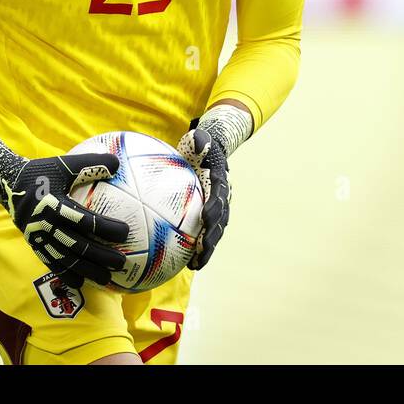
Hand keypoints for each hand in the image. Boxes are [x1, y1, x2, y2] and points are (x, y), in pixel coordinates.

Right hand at [0, 116, 128, 287]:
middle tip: (122, 262)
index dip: (106, 228)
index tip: (125, 233)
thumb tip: (118, 163)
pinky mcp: (34, 245)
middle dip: (101, 257)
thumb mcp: (64, 163)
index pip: (85, 221)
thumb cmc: (41, 172)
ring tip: (107, 278)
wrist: (8, 185)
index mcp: (55, 205)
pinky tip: (81, 283)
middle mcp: (46, 225)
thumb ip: (91, 163)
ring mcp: (39, 238)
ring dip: (87, 271)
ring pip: (66, 260)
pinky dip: (66, 275)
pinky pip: (52, 264)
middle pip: (78, 246)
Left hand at [176, 103, 252, 269]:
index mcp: (219, 181)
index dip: (214, 206)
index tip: (206, 216)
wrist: (212, 153)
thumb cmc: (201, 146)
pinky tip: (182, 263)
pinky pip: (202, 235)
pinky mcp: (209, 217)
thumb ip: (199, 139)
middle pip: (220, 221)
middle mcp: (222, 198)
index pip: (219, 195)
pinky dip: (196, 249)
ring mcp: (217, 210)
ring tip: (194, 265)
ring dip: (206, 249)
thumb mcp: (200, 138)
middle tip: (202, 249)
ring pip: (215, 233)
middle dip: (212, 237)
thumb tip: (196, 139)